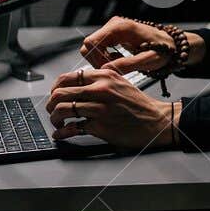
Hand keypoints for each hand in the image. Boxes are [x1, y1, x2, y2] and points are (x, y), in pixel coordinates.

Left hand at [47, 67, 181, 149]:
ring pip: (62, 110)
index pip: (67, 78)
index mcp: (104, 76)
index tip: (54, 95)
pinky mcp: (100, 126)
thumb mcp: (120, 82)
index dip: (55, 88)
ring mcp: (100, 109)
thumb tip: (74, 86)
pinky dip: (62, 133)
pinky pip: (73, 128)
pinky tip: (60, 134)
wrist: (158, 121)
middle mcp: (100, 90)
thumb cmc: (139, 104)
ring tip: (57, 122)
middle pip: (60, 94)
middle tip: (52, 110)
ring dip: (54, 118)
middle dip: (51, 104)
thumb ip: (99, 81)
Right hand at [78, 17, 204, 74]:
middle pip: (89, 45)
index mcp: (120, 27)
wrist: (171, 44)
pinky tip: (120, 60)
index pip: (91, 42)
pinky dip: (106, 57)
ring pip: (92, 47)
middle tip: (117, 69)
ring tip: (121, 64)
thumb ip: (128, 64)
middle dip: (98, 60)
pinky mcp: (113, 33)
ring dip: (102, 59)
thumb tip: (106, 69)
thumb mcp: (149, 60)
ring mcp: (112, 28)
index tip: (111, 68)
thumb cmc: (164, 51)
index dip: (97, 58)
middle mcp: (113, 24)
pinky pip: (99, 47)